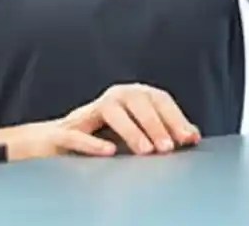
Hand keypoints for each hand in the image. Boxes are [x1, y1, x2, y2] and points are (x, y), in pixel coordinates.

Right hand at [11, 83, 200, 159]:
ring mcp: (88, 111)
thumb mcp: (136, 133)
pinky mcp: (65, 129)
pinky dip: (93, 141)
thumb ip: (162, 132)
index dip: (175, 118)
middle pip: (138, 102)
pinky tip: (110, 151)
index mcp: (132, 95)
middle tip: (168, 148)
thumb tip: (194, 136)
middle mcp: (113, 97)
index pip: (159, 100)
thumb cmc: (102, 135)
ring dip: (132, 131)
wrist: (55, 141)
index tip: (188, 139)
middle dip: (156, 125)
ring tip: (147, 152)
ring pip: (112, 112)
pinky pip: (78, 132)